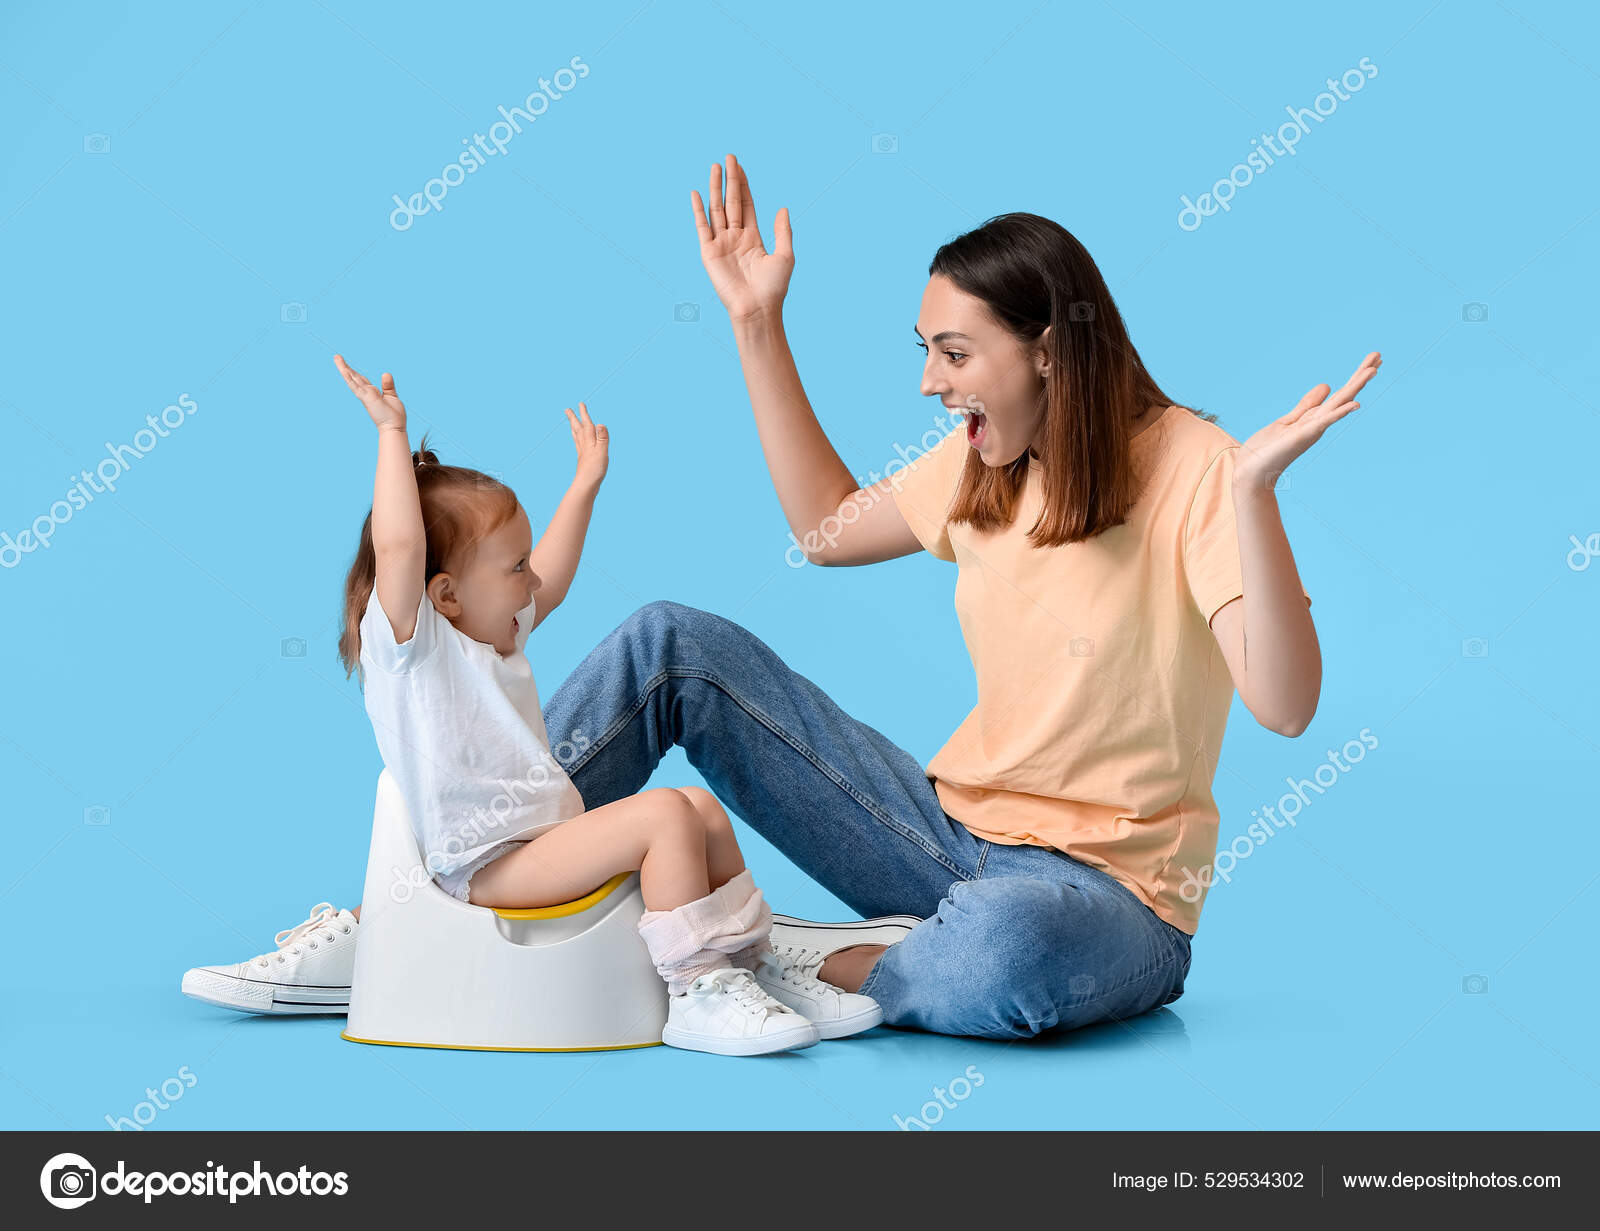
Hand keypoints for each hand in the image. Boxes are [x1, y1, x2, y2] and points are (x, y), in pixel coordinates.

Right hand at [334, 354, 406, 431]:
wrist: (394, 427)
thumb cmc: (393, 416)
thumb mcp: (392, 396)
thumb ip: (388, 385)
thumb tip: (385, 373)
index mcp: (372, 392)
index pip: (361, 380)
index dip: (354, 372)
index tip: (348, 367)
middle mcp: (367, 393)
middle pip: (354, 377)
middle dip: (345, 367)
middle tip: (337, 357)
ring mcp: (365, 395)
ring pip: (352, 379)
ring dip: (344, 368)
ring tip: (336, 358)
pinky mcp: (367, 398)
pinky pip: (356, 386)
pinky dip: (350, 378)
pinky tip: (344, 370)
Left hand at [565, 402, 607, 489]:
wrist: (586, 485)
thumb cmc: (595, 469)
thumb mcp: (602, 452)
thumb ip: (602, 438)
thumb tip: (600, 424)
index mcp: (589, 441)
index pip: (587, 424)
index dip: (584, 414)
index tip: (580, 404)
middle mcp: (584, 445)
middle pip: (577, 428)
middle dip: (573, 418)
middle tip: (567, 410)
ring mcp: (582, 452)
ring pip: (576, 436)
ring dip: (574, 428)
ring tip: (571, 423)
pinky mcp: (584, 459)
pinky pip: (579, 445)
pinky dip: (578, 440)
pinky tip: (579, 442)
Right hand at [690, 153, 793, 321]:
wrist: (757, 309)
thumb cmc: (773, 288)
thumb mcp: (785, 256)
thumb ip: (783, 232)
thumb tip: (783, 208)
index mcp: (753, 238)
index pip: (747, 205)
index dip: (744, 185)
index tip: (740, 166)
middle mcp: (736, 238)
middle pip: (732, 202)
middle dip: (731, 180)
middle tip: (729, 157)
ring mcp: (721, 244)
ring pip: (717, 209)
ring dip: (716, 188)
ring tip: (715, 167)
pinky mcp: (709, 253)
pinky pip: (702, 227)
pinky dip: (698, 210)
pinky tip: (696, 193)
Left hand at [1237, 351, 1381, 490]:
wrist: (1252, 471)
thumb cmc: (1268, 450)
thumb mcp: (1288, 420)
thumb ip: (1307, 405)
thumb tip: (1326, 386)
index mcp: (1315, 418)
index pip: (1340, 394)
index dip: (1355, 376)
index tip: (1373, 359)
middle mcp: (1318, 423)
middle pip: (1344, 395)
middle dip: (1360, 376)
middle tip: (1378, 355)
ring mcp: (1312, 430)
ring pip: (1339, 404)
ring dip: (1355, 387)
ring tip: (1373, 370)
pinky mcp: (1302, 436)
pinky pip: (1325, 422)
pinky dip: (1340, 413)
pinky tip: (1356, 405)